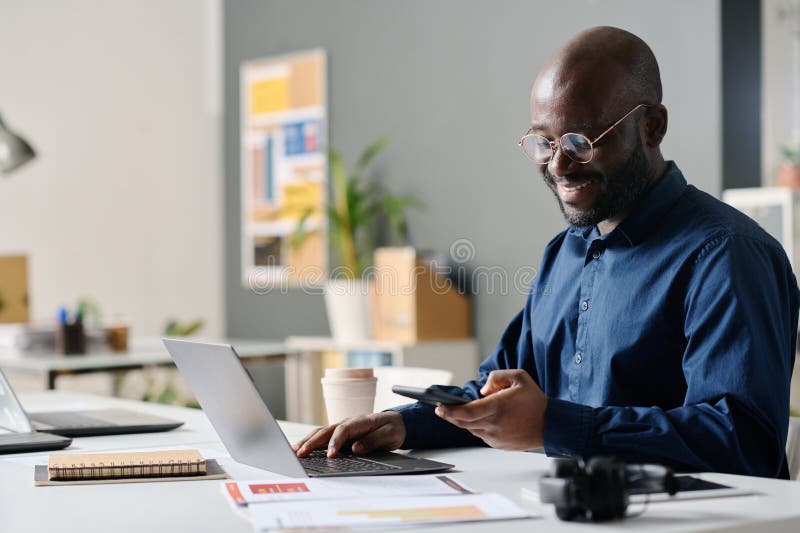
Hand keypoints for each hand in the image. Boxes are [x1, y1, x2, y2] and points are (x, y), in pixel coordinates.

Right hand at [292, 411, 406, 457]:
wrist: (396, 422)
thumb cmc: (392, 428)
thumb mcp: (390, 435)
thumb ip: (374, 440)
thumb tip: (356, 448)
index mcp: (360, 422)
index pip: (343, 430)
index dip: (335, 442)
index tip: (330, 455)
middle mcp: (348, 423)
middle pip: (326, 431)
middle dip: (312, 442)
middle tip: (300, 454)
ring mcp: (342, 427)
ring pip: (321, 433)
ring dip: (307, 441)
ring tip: (294, 451)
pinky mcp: (339, 434)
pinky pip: (322, 437)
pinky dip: (310, 442)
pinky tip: (301, 449)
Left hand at [435, 369, 546, 449]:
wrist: (550, 425)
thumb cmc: (535, 401)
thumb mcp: (519, 377)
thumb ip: (497, 376)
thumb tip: (482, 389)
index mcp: (497, 407)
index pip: (466, 412)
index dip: (449, 411)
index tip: (439, 407)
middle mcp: (494, 424)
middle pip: (463, 423)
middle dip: (450, 416)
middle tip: (441, 409)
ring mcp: (496, 437)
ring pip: (471, 429)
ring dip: (465, 421)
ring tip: (462, 411)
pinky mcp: (498, 445)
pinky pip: (481, 435)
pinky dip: (478, 427)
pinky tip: (482, 420)